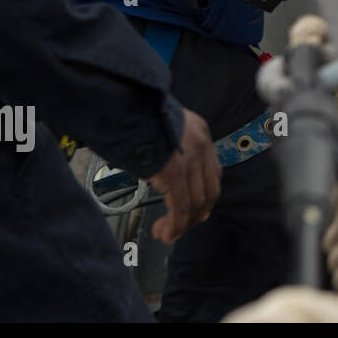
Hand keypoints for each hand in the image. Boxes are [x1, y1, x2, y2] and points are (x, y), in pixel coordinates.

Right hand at [148, 108, 220, 244]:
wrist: (124, 104)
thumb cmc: (135, 117)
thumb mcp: (164, 129)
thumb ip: (173, 150)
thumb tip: (168, 179)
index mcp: (201, 133)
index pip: (213, 173)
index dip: (205, 197)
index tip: (195, 211)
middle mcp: (201, 145)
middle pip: (210, 191)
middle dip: (197, 215)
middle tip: (181, 227)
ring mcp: (190, 159)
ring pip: (196, 203)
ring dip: (183, 225)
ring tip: (167, 234)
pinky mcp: (175, 172)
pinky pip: (181, 206)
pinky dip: (175, 224)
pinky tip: (166, 232)